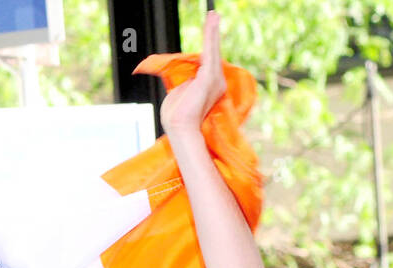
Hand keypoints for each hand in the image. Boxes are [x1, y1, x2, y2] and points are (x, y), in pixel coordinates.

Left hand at [160, 11, 226, 137]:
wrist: (179, 128)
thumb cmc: (177, 117)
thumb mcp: (180, 94)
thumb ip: (185, 83)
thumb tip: (188, 77)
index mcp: (208, 87)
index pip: (207, 62)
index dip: (208, 46)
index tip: (209, 29)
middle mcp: (216, 82)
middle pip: (211, 54)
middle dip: (212, 34)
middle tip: (213, 14)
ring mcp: (214, 79)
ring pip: (212, 50)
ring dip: (212, 30)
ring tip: (212, 13)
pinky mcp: (209, 76)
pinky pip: (210, 51)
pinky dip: (210, 35)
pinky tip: (212, 20)